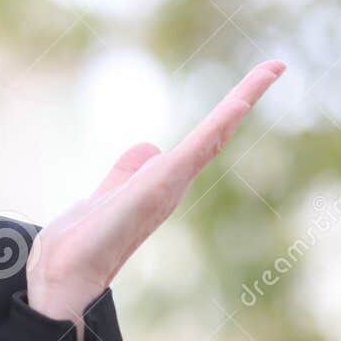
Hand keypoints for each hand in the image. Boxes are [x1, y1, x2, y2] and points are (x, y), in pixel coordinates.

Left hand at [24, 60, 287, 340]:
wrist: (64, 276)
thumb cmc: (80, 246)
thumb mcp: (105, 194)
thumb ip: (125, 172)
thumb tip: (148, 147)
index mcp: (162, 184)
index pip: (201, 139)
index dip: (225, 112)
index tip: (250, 83)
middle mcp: (173, 184)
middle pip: (217, 133)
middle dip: (246, 97)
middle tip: (276, 64)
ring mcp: (170, 185)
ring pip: (214, 135)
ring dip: (242, 99)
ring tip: (269, 69)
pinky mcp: (160, 187)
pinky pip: (196, 149)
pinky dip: (220, 123)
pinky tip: (240, 101)